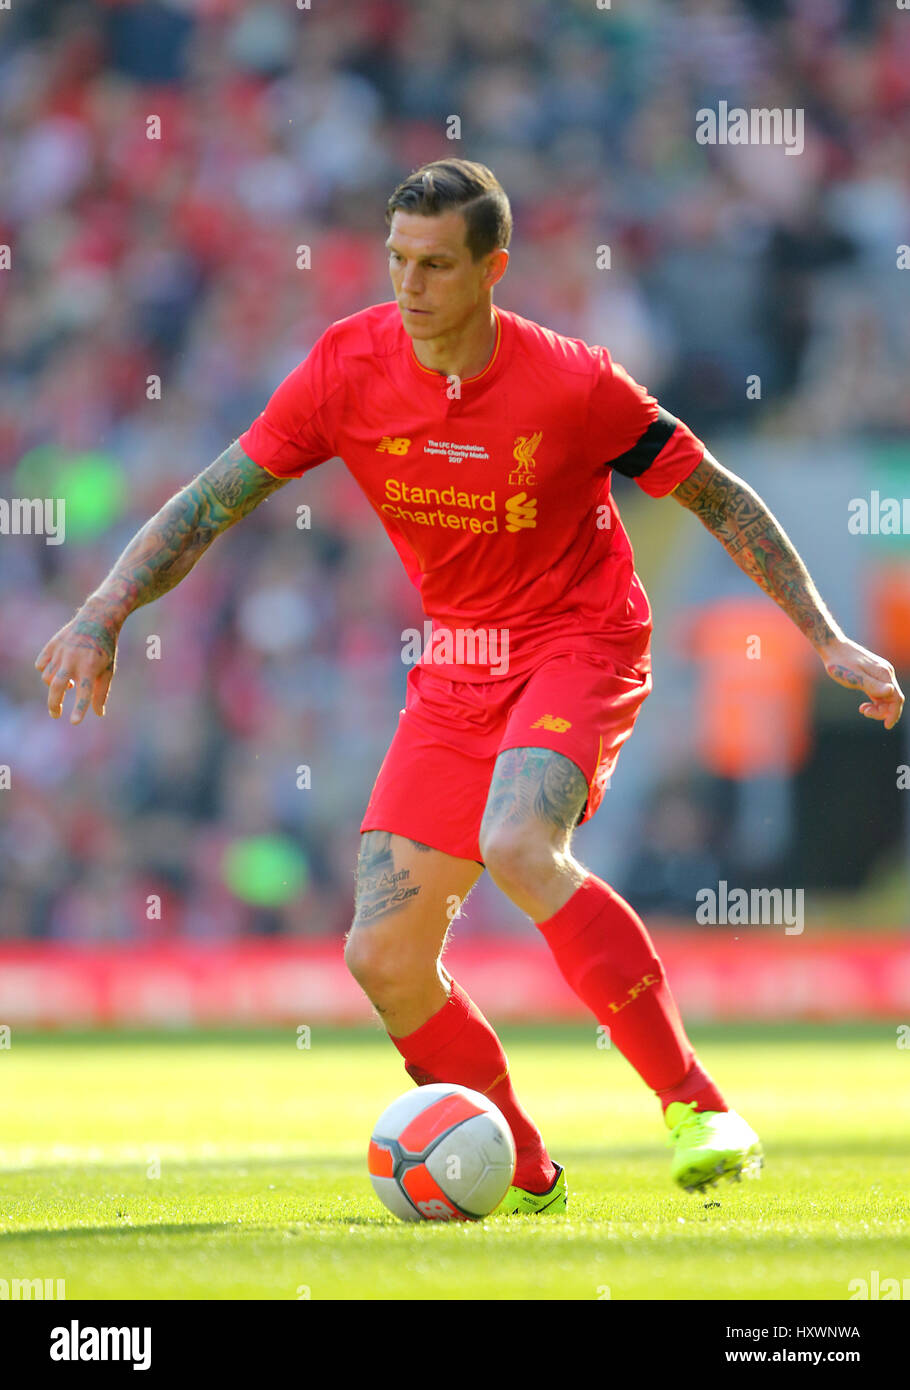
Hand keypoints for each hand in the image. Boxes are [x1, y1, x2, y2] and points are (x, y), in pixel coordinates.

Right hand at [35, 606, 119, 724]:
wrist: (96, 619)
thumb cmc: (104, 648)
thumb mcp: (108, 669)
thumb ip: (101, 692)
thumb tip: (98, 714)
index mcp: (90, 668)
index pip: (84, 693)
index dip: (79, 709)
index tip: (75, 722)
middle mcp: (73, 660)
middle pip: (57, 687)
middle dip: (54, 705)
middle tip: (56, 714)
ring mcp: (60, 652)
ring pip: (47, 677)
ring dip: (54, 685)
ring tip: (69, 683)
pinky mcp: (51, 645)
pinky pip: (40, 665)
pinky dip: (45, 671)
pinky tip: (56, 670)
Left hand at [819, 637, 903, 730]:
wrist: (832, 648)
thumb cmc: (840, 663)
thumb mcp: (854, 677)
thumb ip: (872, 686)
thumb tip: (891, 692)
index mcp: (884, 674)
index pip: (897, 698)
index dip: (894, 713)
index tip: (886, 726)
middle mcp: (885, 674)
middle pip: (893, 699)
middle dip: (882, 711)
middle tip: (864, 712)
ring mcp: (880, 675)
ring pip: (886, 698)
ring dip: (878, 708)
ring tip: (862, 710)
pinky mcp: (873, 677)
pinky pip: (879, 694)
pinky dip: (874, 703)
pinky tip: (863, 707)